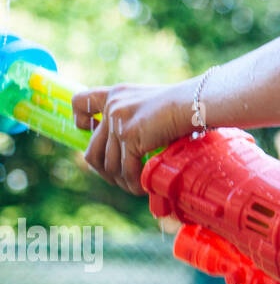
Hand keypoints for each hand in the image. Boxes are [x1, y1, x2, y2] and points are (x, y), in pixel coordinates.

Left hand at [71, 80, 192, 196]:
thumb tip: (132, 144)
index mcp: (116, 94)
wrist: (196, 101)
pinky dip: (132, 183)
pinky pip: (125, 169)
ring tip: (132, 186)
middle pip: (91, 149)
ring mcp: (119, 122)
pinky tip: (140, 188)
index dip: (80, 120)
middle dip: (103, 169)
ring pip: (107, 163)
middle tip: (118, 178)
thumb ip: (137, 116)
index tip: (88, 130)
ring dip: (119, 180)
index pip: (80, 101)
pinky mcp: (130, 136)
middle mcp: (113, 107)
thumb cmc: (185, 103)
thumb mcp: (152, 104)